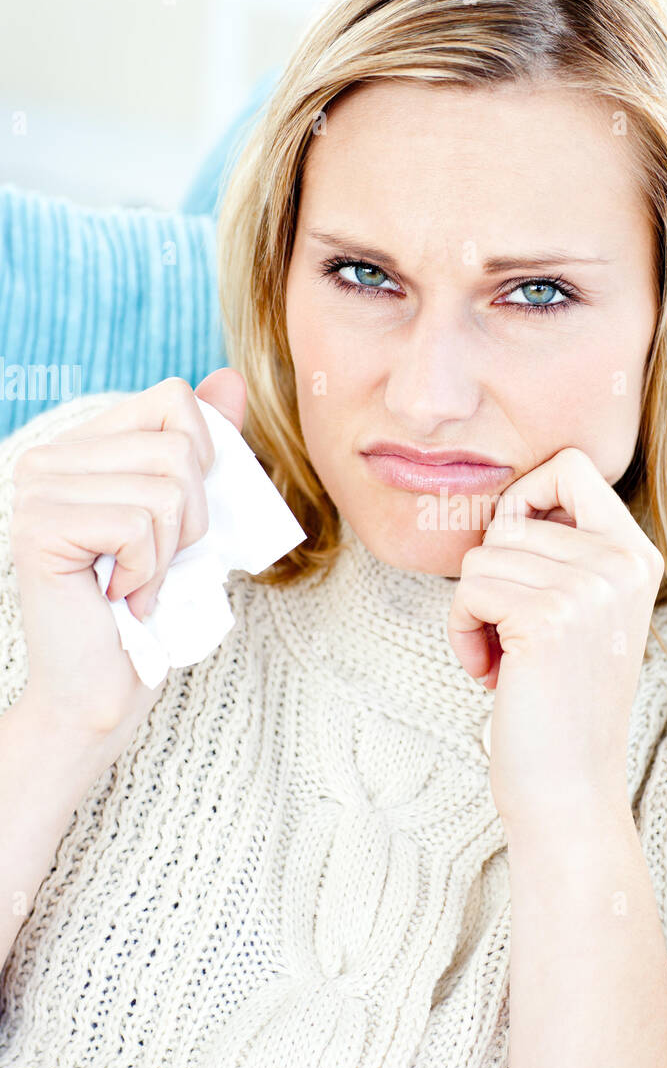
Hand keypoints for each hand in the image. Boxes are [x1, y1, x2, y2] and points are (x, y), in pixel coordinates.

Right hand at [10, 369, 245, 763]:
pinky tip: (119, 595)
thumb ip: (205, 446)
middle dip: (192, 516)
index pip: (174, 400)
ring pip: (164, 487)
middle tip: (157, 562)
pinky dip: (148, 572)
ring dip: (170, 551)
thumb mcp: (191, 516)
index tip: (176, 517)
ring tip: (138, 581)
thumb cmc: (150, 606)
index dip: (203, 459)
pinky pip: (138, 525)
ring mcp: (37, 489)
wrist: (102, 689)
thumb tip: (230, 378)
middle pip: (178, 445)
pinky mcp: (40, 528)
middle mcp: (48, 457)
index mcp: (83, 445)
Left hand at [446, 447, 664, 834]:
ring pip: (483, 555)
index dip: (525, 499)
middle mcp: (623, 562)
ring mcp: (590, 588)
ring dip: (474, 610)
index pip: (571, 465)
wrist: (569, 791)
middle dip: (492, 574)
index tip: (517, 559)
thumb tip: (507, 498)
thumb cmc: (559, 704)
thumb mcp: (583, 613)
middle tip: (511, 632)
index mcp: (637, 555)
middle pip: (511, 517)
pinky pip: (468, 589)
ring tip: (504, 660)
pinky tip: (490, 674)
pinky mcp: (549, 617)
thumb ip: (563, 552)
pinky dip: (462, 631)